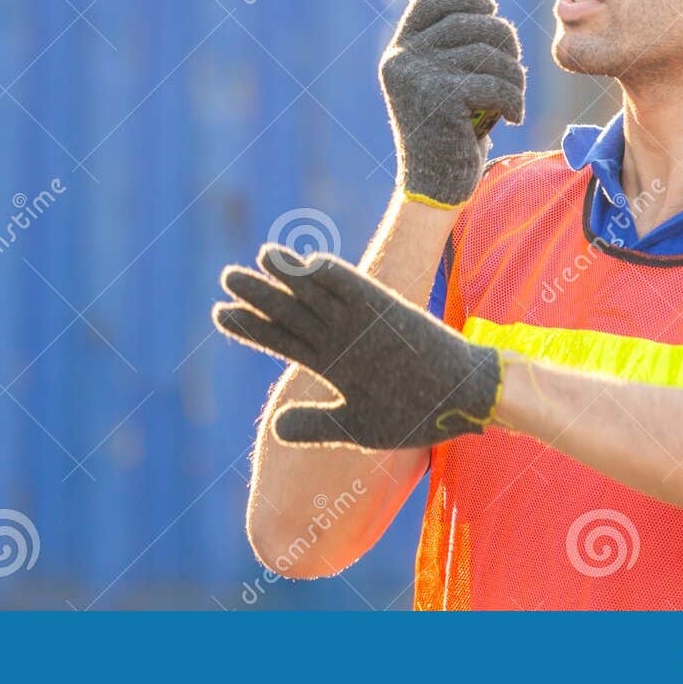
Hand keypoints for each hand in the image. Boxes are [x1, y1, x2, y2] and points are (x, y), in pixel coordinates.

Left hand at [213, 244, 502, 449]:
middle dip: (259, 294)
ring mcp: (363, 324)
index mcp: (331, 363)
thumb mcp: (355, 426)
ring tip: (264, 256)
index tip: (220, 313)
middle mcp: (341, 338)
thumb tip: (275, 427)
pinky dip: (336, 277)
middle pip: (292, 311)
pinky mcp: (389, 313)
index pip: (282, 338)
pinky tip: (310, 265)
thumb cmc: (413, 415)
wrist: (462, 401)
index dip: (251, 326)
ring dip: (293, 275)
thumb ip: (316, 425)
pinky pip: (358, 291)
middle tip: (227, 275)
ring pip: (319, 295)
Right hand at [379, 0, 523, 206]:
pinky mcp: (442, 97)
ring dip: (515, 77)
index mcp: (399, 51)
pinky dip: (515, 100)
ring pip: (490, 54)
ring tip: (515, 99)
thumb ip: (452, 50)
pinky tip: (513, 117)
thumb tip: (489, 11)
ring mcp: (420, 76)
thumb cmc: (448, 134)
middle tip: (515, 70)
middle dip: (505, 42)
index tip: (490, 6)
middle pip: (471, 23)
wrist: (434, 186)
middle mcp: (403, 58)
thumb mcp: (440, 85)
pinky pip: (496, 83)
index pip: (430, 2)